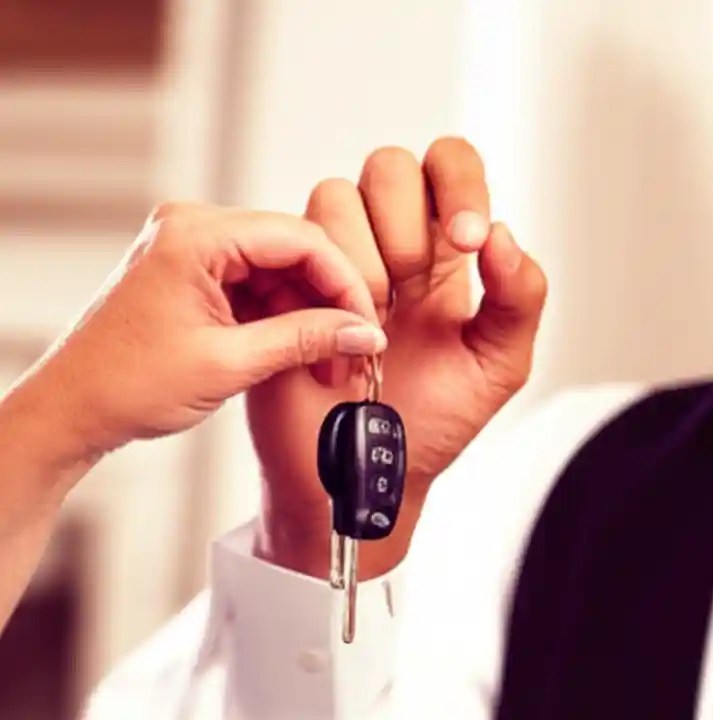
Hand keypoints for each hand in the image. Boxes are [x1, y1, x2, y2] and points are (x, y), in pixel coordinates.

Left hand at [8, 204, 385, 476]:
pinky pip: (257, 283)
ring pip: (280, 269)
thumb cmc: (127, 385)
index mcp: (194, 234)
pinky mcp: (193, 272)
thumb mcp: (231, 363)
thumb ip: (305, 340)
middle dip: (330, 302)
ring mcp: (191, 247)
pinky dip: (283, 317)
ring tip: (329, 363)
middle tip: (354, 351)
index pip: (301, 238)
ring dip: (310, 314)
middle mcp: (192, 226)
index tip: (368, 325)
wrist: (70, 411)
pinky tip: (302, 352)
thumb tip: (364, 333)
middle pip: (294, 250)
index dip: (346, 282)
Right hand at [247, 140, 548, 579]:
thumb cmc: (436, 420)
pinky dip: (321, 288)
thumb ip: (520, 299)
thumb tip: (503, 237)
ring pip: (336, 195)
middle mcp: (389, 240)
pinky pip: (291, 242)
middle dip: (406, 227)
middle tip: (413, 292)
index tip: (468, 242)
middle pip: (391, 167)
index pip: (451, 166)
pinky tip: (338, 345)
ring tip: (371, 330)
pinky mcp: (285, 281)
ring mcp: (333, 257)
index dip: (460, 184)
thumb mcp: (499, 366)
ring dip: (362, 262)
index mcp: (446, 249)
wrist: (368, 474)